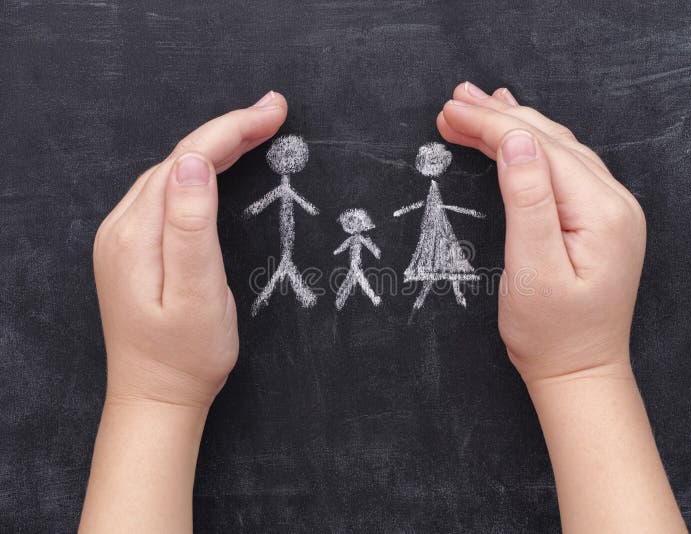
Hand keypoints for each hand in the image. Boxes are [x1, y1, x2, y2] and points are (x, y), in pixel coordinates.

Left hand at [92, 91, 287, 408]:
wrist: (157, 397)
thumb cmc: (185, 355)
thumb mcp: (197, 295)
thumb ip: (191, 228)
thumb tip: (193, 163)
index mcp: (136, 235)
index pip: (186, 160)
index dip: (231, 130)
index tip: (273, 112)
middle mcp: (122, 228)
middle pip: (177, 159)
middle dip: (227, 130)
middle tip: (274, 112)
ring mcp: (124, 238)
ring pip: (173, 174)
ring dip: (213, 146)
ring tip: (256, 129)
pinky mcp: (135, 249)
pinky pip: (168, 194)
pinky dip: (199, 172)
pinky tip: (218, 166)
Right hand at [437, 82, 645, 387]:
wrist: (580, 373)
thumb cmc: (552, 333)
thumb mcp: (532, 269)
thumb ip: (528, 201)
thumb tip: (517, 142)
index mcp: (601, 212)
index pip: (540, 149)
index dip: (493, 125)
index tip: (451, 110)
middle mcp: (615, 202)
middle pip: (551, 142)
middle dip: (499, 118)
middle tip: (455, 101)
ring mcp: (611, 210)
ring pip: (558, 150)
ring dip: (515, 127)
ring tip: (478, 106)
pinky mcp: (599, 220)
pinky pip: (565, 169)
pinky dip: (533, 148)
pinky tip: (517, 136)